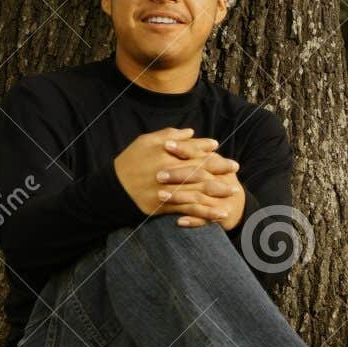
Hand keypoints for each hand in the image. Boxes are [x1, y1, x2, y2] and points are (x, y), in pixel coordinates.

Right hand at [113, 127, 246, 227]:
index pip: (189, 149)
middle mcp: (167, 172)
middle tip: (235, 168)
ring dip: (217, 192)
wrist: (112, 190)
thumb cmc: (130, 161)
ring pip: (196, 191)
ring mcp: (166, 191)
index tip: (218, 147)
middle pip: (198, 169)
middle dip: (218, 168)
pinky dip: (205, 213)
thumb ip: (169, 136)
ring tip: (234, 192)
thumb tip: (191, 132)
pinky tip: (219, 214)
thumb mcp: (145, 141)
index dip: (204, 148)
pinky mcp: (164, 207)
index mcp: (163, 154)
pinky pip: (188, 210)